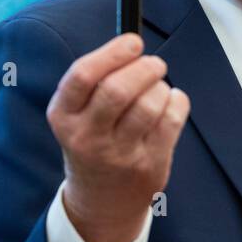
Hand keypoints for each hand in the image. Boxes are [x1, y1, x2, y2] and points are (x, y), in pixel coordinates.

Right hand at [46, 33, 189, 241]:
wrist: (101, 201)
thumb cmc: (94, 139)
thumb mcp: (78, 114)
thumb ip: (99, 79)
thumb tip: (133, 41)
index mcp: (63, 117)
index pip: (82, 76)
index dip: (113, 52)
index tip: (134, 41)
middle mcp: (86, 138)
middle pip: (118, 90)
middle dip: (144, 68)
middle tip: (155, 63)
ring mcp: (119, 155)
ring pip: (149, 104)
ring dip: (161, 87)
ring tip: (158, 89)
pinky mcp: (149, 166)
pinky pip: (172, 120)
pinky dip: (178, 102)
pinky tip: (170, 103)